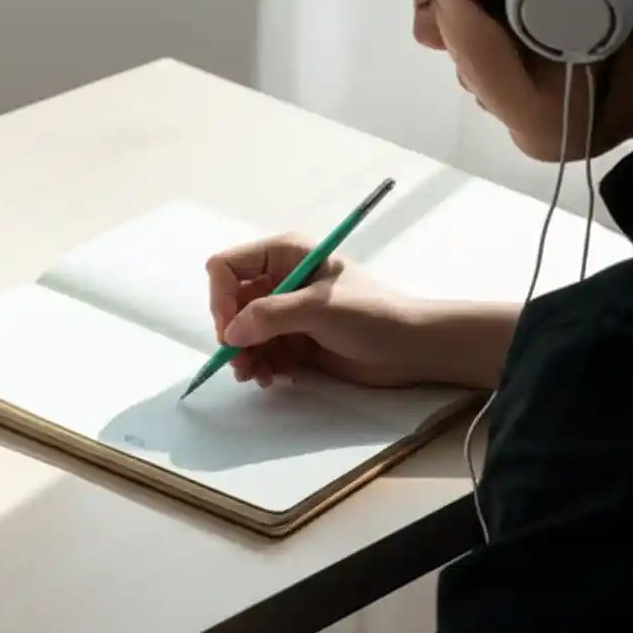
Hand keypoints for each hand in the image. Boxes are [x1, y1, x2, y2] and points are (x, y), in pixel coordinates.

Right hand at [206, 233, 426, 388]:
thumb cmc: (372, 315)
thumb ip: (271, 315)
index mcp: (285, 254)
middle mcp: (280, 279)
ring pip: (242, 333)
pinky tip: (278, 377)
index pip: (227, 267)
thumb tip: (230, 332)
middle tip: (241, 365)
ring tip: (262, 377)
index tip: (230, 331)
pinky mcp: (293, 338)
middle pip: (231, 304)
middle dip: (233, 336)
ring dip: (246, 357)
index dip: (221, 298)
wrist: (411, 349)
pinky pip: (260, 351)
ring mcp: (286, 310)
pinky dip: (262, 366)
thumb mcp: (320, 309)